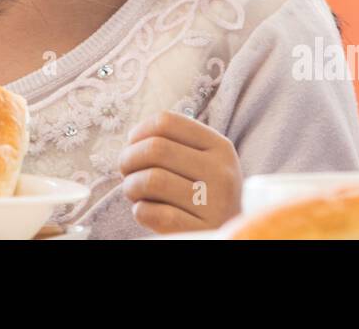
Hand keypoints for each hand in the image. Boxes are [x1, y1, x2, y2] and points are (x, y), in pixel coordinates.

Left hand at [117, 110, 242, 233]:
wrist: (232, 235)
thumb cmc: (205, 196)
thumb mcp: (205, 164)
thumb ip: (176, 145)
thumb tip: (134, 138)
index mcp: (220, 148)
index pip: (167, 122)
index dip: (139, 132)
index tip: (132, 144)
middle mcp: (222, 173)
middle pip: (156, 149)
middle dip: (129, 159)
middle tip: (126, 171)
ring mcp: (214, 204)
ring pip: (152, 179)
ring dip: (131, 186)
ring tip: (134, 192)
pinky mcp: (200, 231)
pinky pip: (154, 213)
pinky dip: (140, 211)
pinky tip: (146, 212)